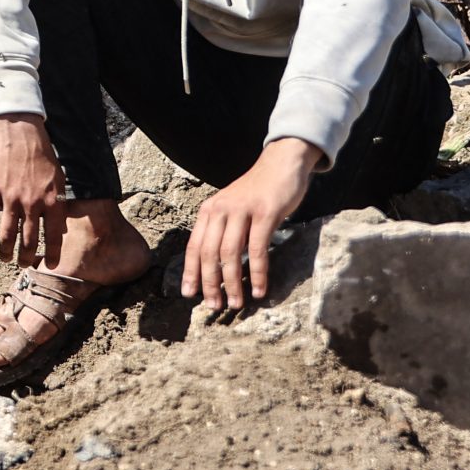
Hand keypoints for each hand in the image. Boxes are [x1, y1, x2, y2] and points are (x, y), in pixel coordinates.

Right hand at [0, 115, 68, 267]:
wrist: (20, 133)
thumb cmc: (42, 155)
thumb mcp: (58, 180)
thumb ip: (58, 204)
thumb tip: (59, 227)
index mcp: (52, 201)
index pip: (54, 237)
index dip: (52, 255)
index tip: (50, 266)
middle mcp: (32, 204)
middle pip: (29, 240)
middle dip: (26, 258)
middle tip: (24, 264)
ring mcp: (10, 199)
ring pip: (7, 235)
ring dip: (6, 251)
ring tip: (5, 258)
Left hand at [180, 138, 317, 309]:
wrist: (281, 163)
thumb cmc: (256, 192)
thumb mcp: (231, 208)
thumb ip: (222, 230)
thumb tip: (214, 264)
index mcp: (209, 210)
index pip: (194, 246)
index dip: (191, 272)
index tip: (188, 294)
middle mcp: (220, 209)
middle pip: (209, 253)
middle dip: (210, 283)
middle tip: (213, 306)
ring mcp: (242, 210)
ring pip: (230, 254)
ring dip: (232, 283)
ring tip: (236, 304)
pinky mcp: (265, 213)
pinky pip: (257, 249)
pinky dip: (256, 272)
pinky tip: (258, 289)